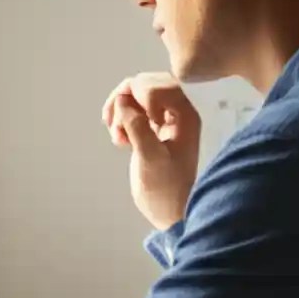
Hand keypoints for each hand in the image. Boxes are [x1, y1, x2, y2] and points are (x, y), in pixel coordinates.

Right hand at [101, 73, 200, 230]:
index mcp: (185, 117)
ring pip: (138, 96)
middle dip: (126, 99)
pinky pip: (134, 111)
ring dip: (120, 110)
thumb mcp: (151, 158)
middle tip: (113, 123)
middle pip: (148, 84)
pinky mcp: (153, 131)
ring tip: (116, 135)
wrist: (169, 213)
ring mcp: (165, 121)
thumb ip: (137, 126)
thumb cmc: (165, 190)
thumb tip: (122, 99)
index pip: (161, 85)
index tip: (129, 122)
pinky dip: (121, 120)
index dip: (139, 95)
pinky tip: (120, 140)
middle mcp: (178, 114)